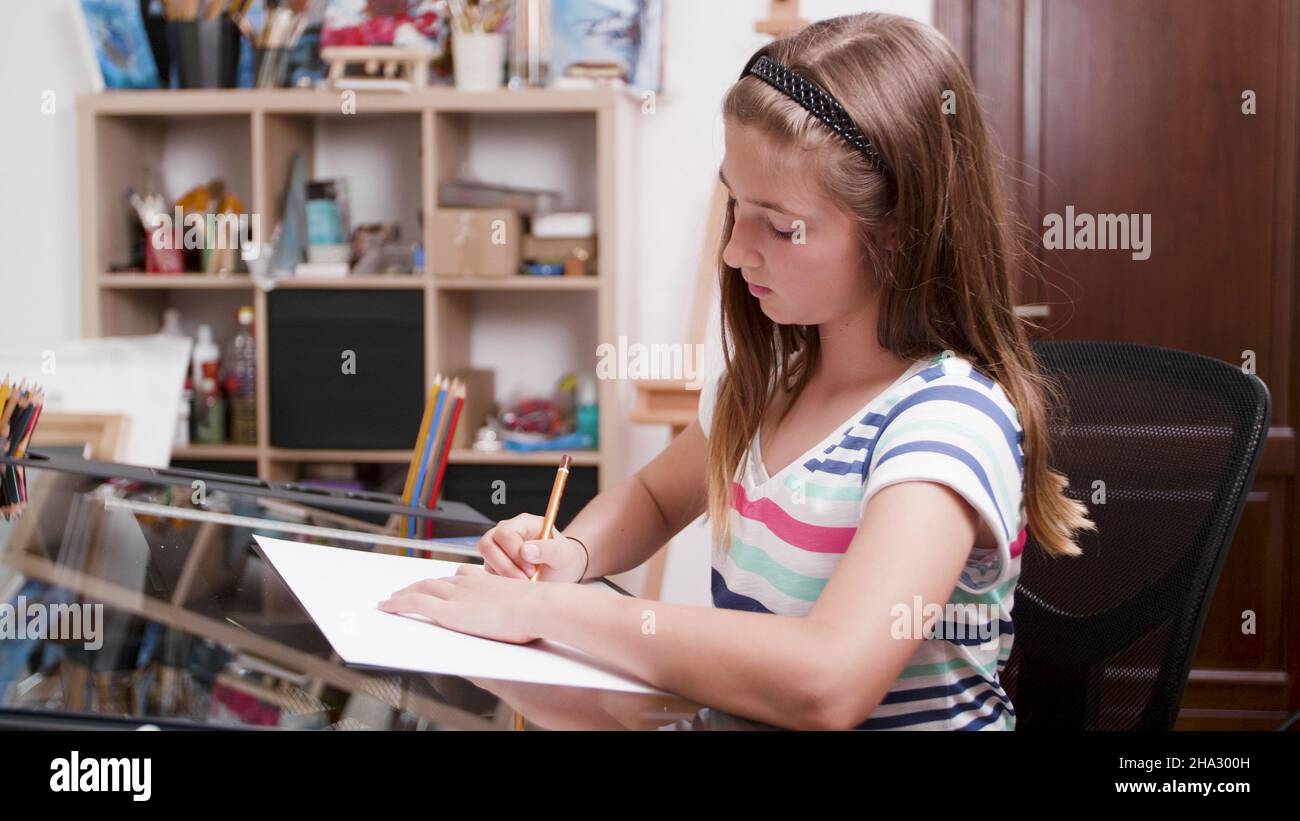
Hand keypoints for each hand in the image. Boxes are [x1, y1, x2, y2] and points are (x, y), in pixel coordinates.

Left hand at [378, 565, 544, 644]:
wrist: (539, 606)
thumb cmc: (539, 611)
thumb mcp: (527, 607)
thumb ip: (516, 612)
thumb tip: (520, 622)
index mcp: (487, 581)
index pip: (461, 575)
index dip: (447, 580)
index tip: (442, 582)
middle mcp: (469, 583)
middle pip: (437, 581)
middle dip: (420, 585)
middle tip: (407, 590)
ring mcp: (457, 595)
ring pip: (421, 589)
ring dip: (404, 593)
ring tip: (392, 599)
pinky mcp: (448, 611)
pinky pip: (414, 603)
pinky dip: (398, 603)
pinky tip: (387, 606)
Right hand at [476, 513, 587, 582]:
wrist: (562, 571)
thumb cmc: (563, 559)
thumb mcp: (563, 555)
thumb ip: (548, 549)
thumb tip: (525, 550)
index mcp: (524, 522)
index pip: (505, 533)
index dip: (514, 553)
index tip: (531, 570)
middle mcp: (506, 531)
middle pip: (487, 544)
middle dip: (506, 566)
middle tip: (526, 579)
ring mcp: (498, 547)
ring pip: (486, 560)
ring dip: (503, 575)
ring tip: (525, 582)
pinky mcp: (494, 563)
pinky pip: (488, 573)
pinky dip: (502, 582)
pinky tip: (519, 585)